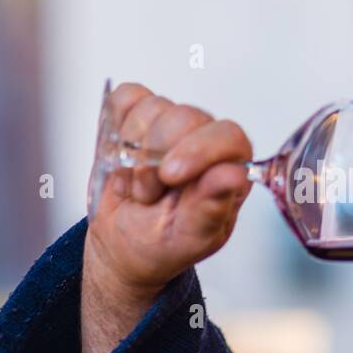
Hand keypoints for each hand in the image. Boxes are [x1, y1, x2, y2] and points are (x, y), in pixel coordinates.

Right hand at [81, 83, 252, 352]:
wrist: (119, 252)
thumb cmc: (163, 252)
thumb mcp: (187, 244)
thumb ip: (211, 210)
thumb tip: (235, 174)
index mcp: (228, 168)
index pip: (229, 136)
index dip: (200, 150)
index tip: (175, 178)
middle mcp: (206, 141)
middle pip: (186, 118)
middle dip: (159, 161)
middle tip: (149, 197)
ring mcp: (171, 125)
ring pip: (153, 108)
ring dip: (135, 153)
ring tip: (136, 187)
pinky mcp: (136, 115)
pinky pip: (126, 99)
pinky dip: (116, 128)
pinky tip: (120, 162)